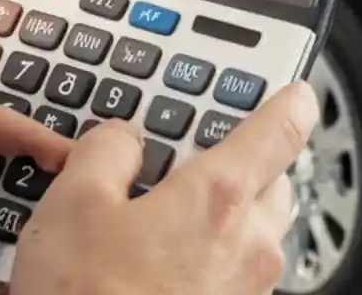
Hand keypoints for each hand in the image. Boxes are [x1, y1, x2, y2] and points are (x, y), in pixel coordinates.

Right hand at [11, 82, 317, 294]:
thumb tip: (121, 138)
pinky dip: (216, 256)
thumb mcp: (72, 207)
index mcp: (221, 196)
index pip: (285, 124)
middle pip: (276, 176)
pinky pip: (240, 272)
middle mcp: (251, 243)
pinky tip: (165, 262)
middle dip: (245, 159)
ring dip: (229, 212)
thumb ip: (105, 151)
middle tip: (194, 155)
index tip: (287, 87)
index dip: (289, 97)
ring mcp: (249, 288)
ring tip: (167, 215)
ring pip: (260, 228)